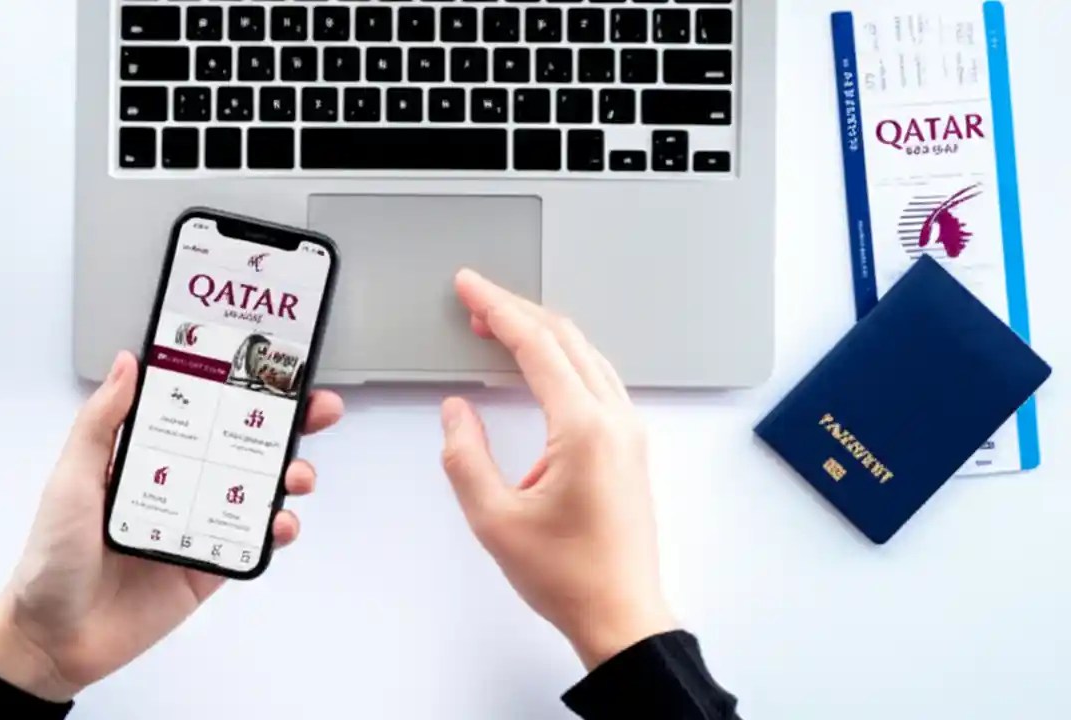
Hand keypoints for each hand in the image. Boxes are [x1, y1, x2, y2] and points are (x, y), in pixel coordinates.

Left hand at [0, 352, 343, 701]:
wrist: (54, 638)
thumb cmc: (52, 556)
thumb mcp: (72, 478)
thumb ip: (101, 422)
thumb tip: (129, 365)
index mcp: (148, 457)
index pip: (202, 411)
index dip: (239, 388)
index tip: (272, 368)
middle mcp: (179, 485)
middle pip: (243, 445)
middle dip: (288, 424)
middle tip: (317, 409)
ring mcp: (198, 524)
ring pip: (258, 490)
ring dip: (289, 475)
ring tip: (298, 475)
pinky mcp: (209, 565)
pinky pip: (252, 542)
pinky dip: (276, 531)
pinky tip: (281, 523)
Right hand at [440, 270, 677, 669]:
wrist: (622, 615)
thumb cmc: (569, 576)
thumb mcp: (494, 520)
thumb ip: (465, 457)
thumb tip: (458, 412)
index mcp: (584, 429)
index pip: (537, 345)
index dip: (497, 309)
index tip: (469, 287)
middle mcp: (614, 420)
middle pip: (565, 339)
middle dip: (516, 311)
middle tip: (475, 300)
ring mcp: (628, 432)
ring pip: (586, 354)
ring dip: (542, 332)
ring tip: (499, 326)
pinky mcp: (630, 446)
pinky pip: (598, 378)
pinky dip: (564, 358)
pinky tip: (541, 364)